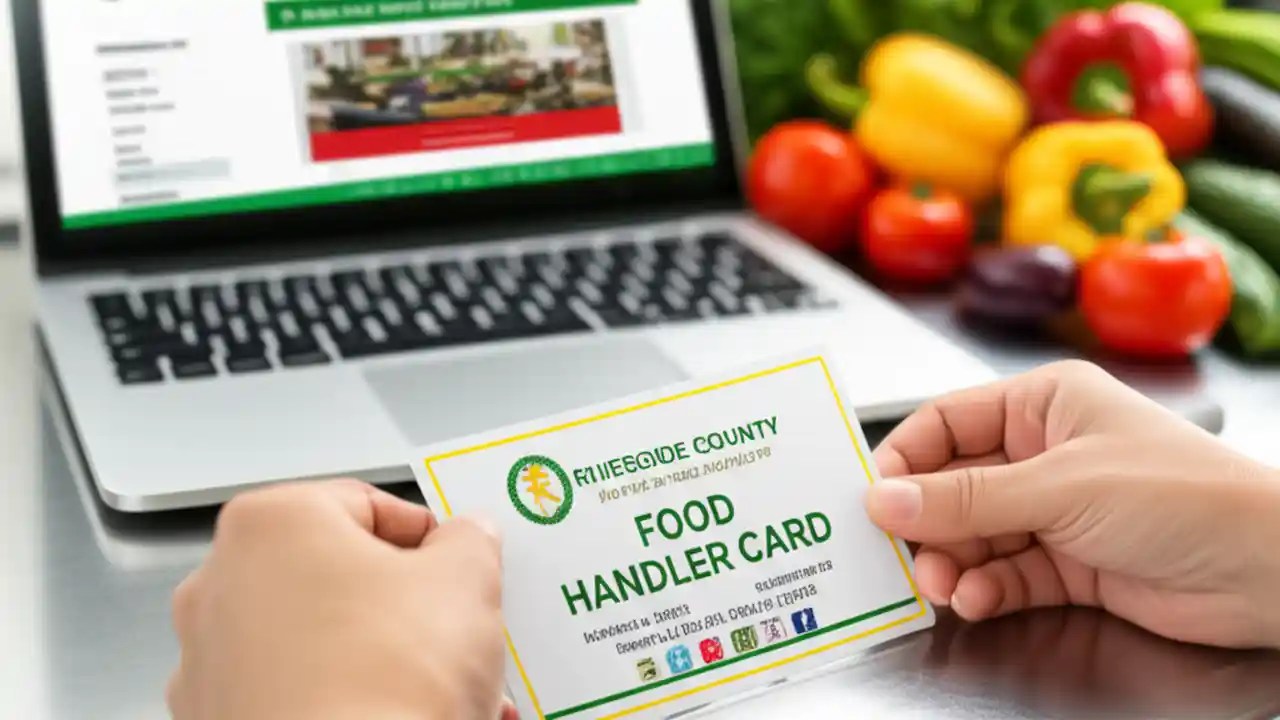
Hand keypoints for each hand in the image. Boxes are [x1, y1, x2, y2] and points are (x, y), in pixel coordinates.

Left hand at [168, 480, 511, 719]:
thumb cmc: (386, 683)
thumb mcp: (467, 580)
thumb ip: (469, 539)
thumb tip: (466, 538)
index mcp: (270, 524)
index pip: (370, 505)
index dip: (431, 538)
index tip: (460, 565)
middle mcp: (221, 586)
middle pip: (340, 576)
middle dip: (407, 605)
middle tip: (458, 630)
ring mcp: (212, 663)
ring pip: (321, 641)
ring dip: (385, 657)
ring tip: (447, 689)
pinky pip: (301, 694)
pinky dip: (351, 700)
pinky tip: (406, 716)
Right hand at [865, 361, 1279, 648]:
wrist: (1270, 570)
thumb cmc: (1185, 494)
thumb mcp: (1061, 486)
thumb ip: (967, 499)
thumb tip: (883, 499)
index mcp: (1043, 404)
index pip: (946, 423)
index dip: (904, 459)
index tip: (870, 497)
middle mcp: (1045, 453)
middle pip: (954, 485)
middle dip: (925, 522)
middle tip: (898, 552)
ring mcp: (1057, 511)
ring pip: (975, 536)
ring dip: (951, 561)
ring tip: (940, 584)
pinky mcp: (1070, 565)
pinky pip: (1005, 574)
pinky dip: (985, 589)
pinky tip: (976, 599)